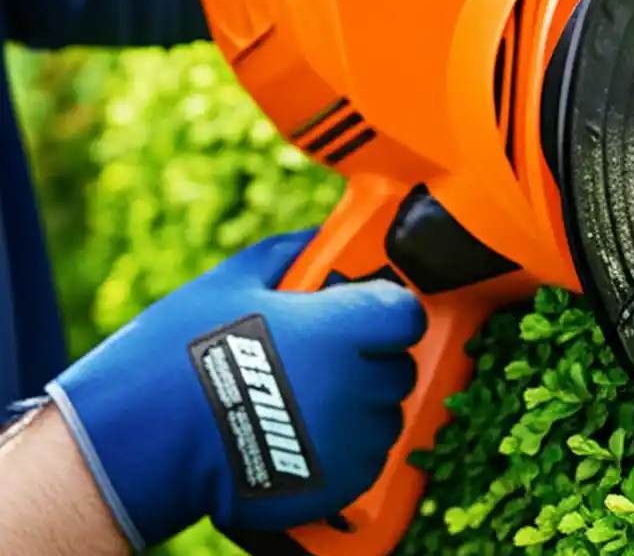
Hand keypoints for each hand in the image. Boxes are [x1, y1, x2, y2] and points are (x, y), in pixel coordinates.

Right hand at [44, 229, 425, 550]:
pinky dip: (345, 449)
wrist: (139, 445)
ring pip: (384, 415)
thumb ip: (288, 254)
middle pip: (397, 367)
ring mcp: (353, 439)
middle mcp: (358, 385)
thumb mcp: (228, 284)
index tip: (364, 314)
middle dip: (370, 360)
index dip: (387, 312)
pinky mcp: (343, 483)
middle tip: (320, 360)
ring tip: (301, 402)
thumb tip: (320, 237)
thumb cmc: (177, 358)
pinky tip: (299, 439)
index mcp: (339, 329)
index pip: (406, 314)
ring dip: (359, 406)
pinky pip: (368, 458)